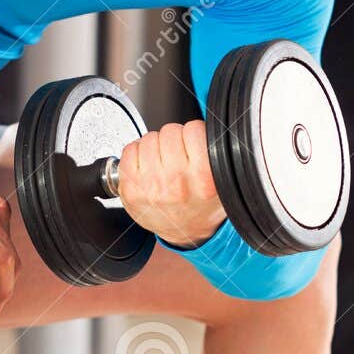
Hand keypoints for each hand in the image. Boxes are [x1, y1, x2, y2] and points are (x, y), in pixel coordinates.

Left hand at [116, 121, 225, 247]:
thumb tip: (215, 121)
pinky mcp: (131, 190)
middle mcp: (177, 182)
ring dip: (156, 146)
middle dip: (174, 140)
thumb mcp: (223, 179)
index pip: (193, 129)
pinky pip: (130, 150)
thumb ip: (218, 152)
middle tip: (179, 157)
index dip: (193, 135)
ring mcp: (151, 187)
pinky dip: (137, 154)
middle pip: (169, 131)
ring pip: (149, 138)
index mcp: (204, 177)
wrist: (188, 232)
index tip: (194, 146)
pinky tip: (148, 167)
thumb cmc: (204, 203)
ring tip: (164, 163)